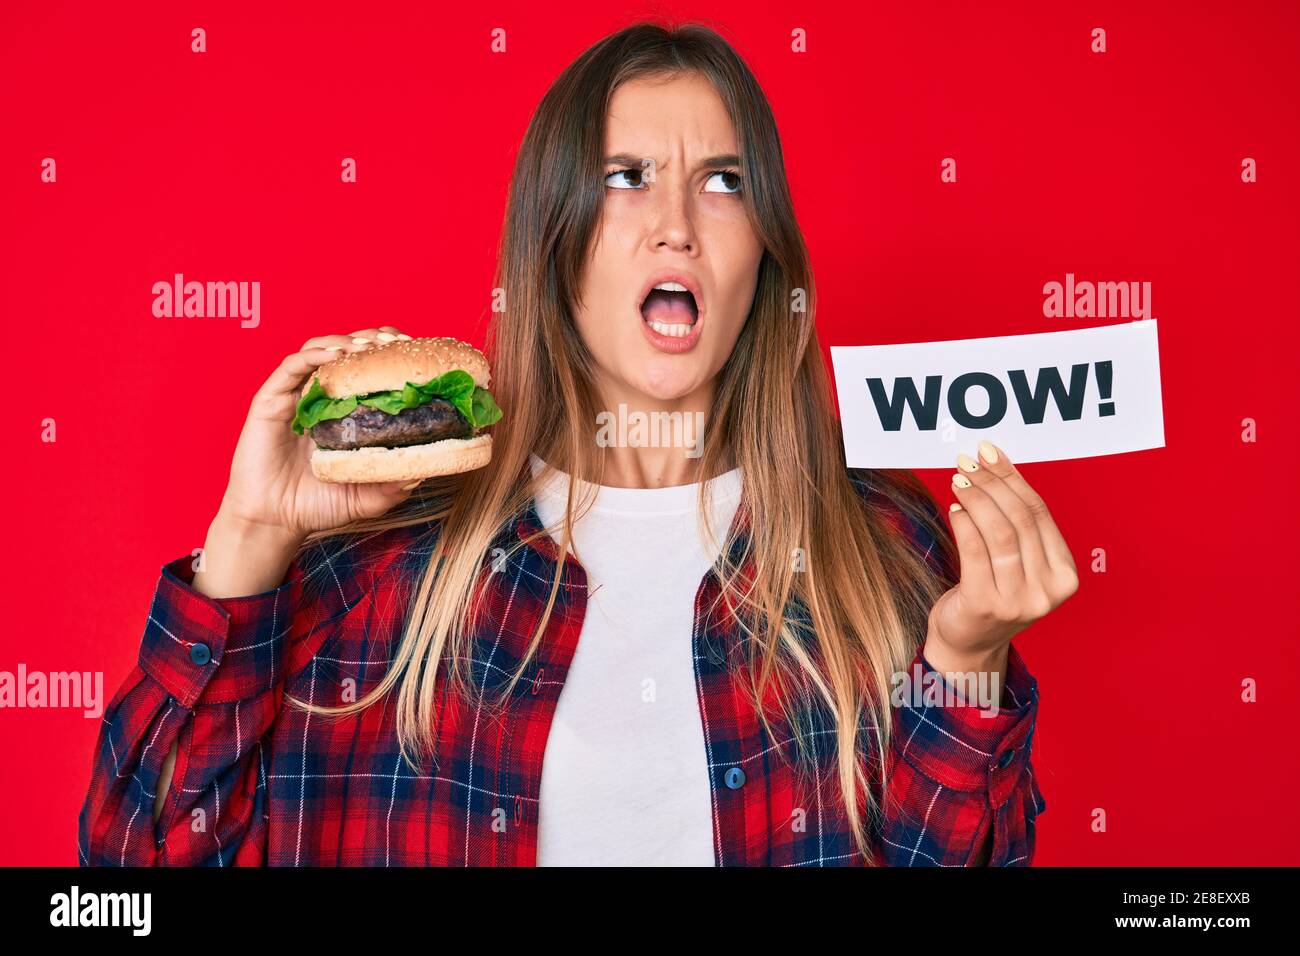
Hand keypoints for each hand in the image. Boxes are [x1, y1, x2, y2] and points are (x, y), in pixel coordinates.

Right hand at [216, 326, 420, 538]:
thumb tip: (425, 470)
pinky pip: (291, 366)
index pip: (369, 368)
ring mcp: (295, 397)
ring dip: (345, 341)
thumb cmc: (319, 506)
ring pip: (320, 350)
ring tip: (367, 346)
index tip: (415, 350)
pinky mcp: (271, 401)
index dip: (390, 354)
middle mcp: (321, 398)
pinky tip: (334, 354)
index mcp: (345, 412)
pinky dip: (314, 354)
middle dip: (372, 339)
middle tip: (395, 342)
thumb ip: (394, 484)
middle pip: (347, 351)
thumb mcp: (369, 497)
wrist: (275, 522)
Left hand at [925, 441, 1077, 670]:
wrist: (969, 644)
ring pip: (999, 532)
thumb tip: (995, 462)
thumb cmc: (992, 593)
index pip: (1039, 513)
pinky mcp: (986, 604)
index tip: (990, 453)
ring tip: (958, 480)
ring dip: (976, 498)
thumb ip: (1016, 523)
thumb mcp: (1018, 562)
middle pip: (1020, 519)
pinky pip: (975, 551)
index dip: (1013, 478)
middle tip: (967, 462)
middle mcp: (1048, 590)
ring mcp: (1019, 600)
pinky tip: (955, 508)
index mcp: (1065, 575)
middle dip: (992, 483)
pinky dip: (964, 523)